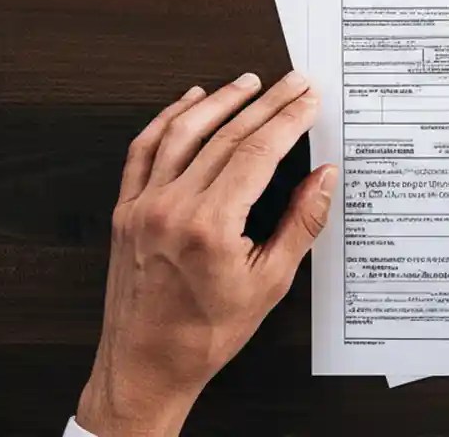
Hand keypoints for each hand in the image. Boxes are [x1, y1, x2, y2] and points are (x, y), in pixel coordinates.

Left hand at [77, 72, 334, 436]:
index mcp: (210, 227)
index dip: (288, 120)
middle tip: (292, 82)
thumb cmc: (205, 334)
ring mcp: (143, 206)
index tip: (308, 100)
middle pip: (226, 136)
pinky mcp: (125, 211)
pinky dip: (167, 120)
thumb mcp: (270, 283)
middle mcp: (172, 208)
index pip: (257, 153)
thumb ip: (301, 224)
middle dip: (266, 103)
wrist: (146, 365)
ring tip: (248, 82)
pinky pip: (143, 151)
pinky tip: (188, 102)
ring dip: (219, 101)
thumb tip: (324, 179)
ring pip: (183, 133)